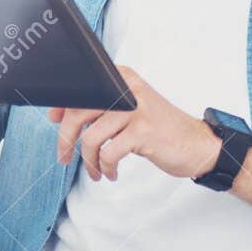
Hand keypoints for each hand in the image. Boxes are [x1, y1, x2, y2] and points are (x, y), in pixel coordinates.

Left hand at [51, 66, 221, 181]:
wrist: (197, 144)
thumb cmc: (158, 129)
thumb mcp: (128, 111)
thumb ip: (98, 108)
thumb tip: (57, 114)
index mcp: (121, 77)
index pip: (81, 88)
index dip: (62, 107)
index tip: (55, 122)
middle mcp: (127, 88)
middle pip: (79, 111)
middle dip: (66, 139)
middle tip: (64, 157)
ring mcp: (136, 109)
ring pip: (92, 137)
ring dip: (89, 161)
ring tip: (96, 171)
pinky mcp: (143, 131)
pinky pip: (109, 153)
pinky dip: (105, 167)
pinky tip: (111, 173)